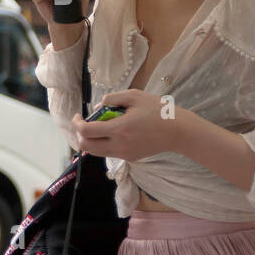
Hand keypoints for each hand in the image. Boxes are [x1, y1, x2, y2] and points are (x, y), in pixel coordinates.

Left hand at [70, 89, 184, 161]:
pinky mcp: (130, 158)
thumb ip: (112, 98)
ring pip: (96, 152)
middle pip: (86, 146)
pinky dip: (104, 144)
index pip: (86, 131)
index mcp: (119, 129)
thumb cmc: (157, 110)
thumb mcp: (134, 96)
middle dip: (80, 134)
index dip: (76, 123)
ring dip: (91, 140)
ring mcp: (124, 154)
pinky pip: (109, 153)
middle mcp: (119, 145)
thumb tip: (98, 107)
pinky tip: (114, 132)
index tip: (78, 116)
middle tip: (85, 123)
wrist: (177, 131)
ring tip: (99, 127)